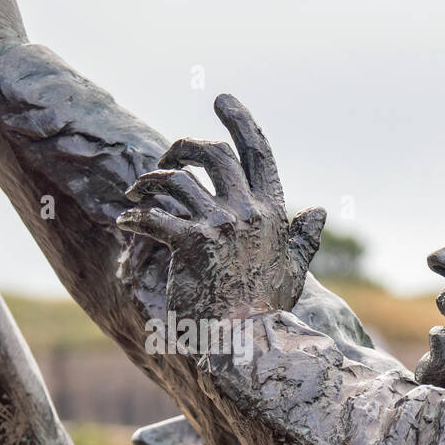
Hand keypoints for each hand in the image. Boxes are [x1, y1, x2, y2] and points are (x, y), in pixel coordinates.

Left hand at [118, 95, 325, 322]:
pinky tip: (125, 224)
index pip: (259, 153)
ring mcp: (219, 225)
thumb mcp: (294, 270)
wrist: (246, 344)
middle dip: (182, 146)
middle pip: (213, 154)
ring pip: (176, 180)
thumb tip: (319, 210)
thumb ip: (303, 237)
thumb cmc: (267, 313)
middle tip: (166, 156)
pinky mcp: (189, 244)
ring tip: (135, 193)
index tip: (222, 99)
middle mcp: (247, 211)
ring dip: (149, 181)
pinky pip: (153, 216)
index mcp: (272, 212)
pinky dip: (134, 217)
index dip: (241, 121)